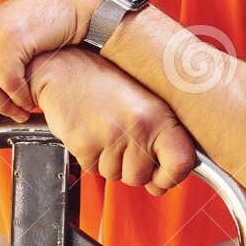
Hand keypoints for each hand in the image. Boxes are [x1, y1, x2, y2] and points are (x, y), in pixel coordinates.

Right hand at [29, 49, 195, 195]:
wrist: (64, 67)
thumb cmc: (103, 81)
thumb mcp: (145, 100)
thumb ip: (162, 134)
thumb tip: (169, 174)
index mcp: (159, 114)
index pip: (181, 162)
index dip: (170, 177)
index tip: (162, 177)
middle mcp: (138, 126)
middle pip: (141, 177)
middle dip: (130, 167)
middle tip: (121, 140)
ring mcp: (110, 136)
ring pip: (115, 176)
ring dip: (108, 161)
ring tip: (105, 131)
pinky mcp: (84, 145)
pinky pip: (92, 169)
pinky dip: (90, 157)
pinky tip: (91, 133)